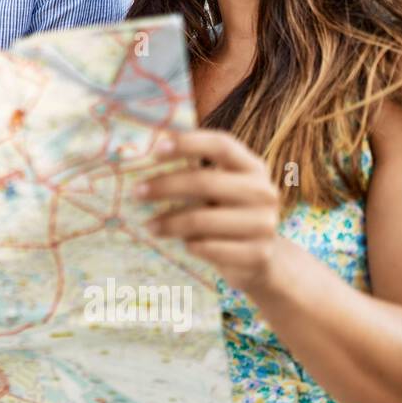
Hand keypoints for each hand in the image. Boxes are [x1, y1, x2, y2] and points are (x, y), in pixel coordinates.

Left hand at [139, 130, 281, 293]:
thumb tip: (145, 161)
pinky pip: (209, 248)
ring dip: (169, 222)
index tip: (155, 150)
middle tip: (137, 192)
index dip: (189, 143)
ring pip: (202, 219)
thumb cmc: (229, 214)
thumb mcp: (220, 188)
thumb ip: (195, 173)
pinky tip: (182, 244)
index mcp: (253, 167)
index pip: (222, 146)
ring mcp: (264, 224)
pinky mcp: (258, 254)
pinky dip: (190, 245)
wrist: (262, 258)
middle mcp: (263, 192)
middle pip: (206, 182)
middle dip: (165, 186)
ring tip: (149, 226)